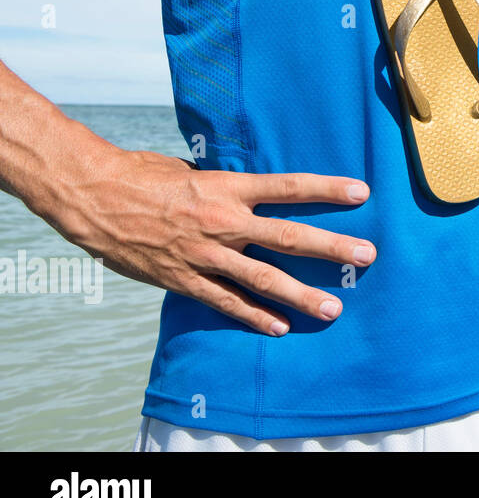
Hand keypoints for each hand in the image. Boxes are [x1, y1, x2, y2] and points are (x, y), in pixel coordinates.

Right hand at [49, 149, 374, 335]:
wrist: (93, 195)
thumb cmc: (143, 174)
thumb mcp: (193, 170)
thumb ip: (226, 186)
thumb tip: (251, 191)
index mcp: (228, 187)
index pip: (289, 186)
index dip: (327, 189)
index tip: (363, 192)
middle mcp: (223, 221)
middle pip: (289, 236)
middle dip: (332, 247)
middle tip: (367, 256)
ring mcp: (205, 254)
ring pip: (263, 279)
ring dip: (301, 295)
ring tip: (333, 309)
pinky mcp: (183, 278)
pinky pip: (225, 302)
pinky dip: (254, 316)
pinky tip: (280, 327)